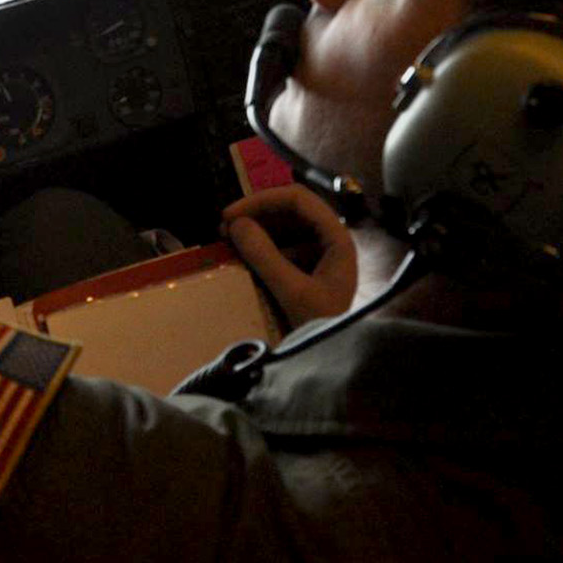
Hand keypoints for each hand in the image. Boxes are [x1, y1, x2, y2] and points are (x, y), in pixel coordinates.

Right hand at [221, 185, 358, 326]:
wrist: (334, 362)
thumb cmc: (321, 327)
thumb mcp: (292, 292)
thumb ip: (264, 256)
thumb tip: (236, 225)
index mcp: (338, 239)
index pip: (298, 199)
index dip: (262, 200)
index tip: (230, 214)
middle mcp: (332, 241)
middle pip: (291, 210)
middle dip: (257, 214)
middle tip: (224, 227)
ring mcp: (321, 256)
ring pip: (285, 228)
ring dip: (257, 229)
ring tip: (229, 239)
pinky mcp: (310, 271)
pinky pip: (283, 247)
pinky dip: (261, 247)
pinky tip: (243, 257)